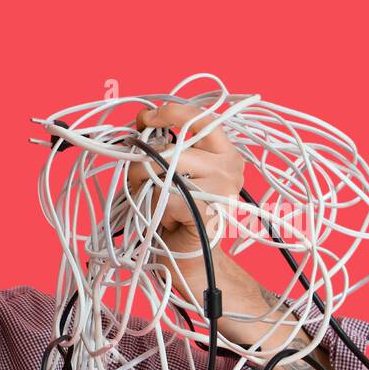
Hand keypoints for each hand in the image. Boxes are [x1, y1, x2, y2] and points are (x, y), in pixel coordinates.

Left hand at [125, 102, 245, 250]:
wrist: (187, 257)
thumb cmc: (174, 214)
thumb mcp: (167, 172)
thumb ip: (161, 146)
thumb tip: (142, 120)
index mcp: (224, 152)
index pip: (201, 118)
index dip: (171, 112)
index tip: (145, 117)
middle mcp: (230, 166)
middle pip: (174, 147)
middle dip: (144, 162)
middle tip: (138, 179)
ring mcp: (223, 189)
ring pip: (165, 171)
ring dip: (145, 187)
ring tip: (153, 202)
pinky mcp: (210, 212)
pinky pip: (165, 197)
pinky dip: (153, 208)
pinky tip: (163, 219)